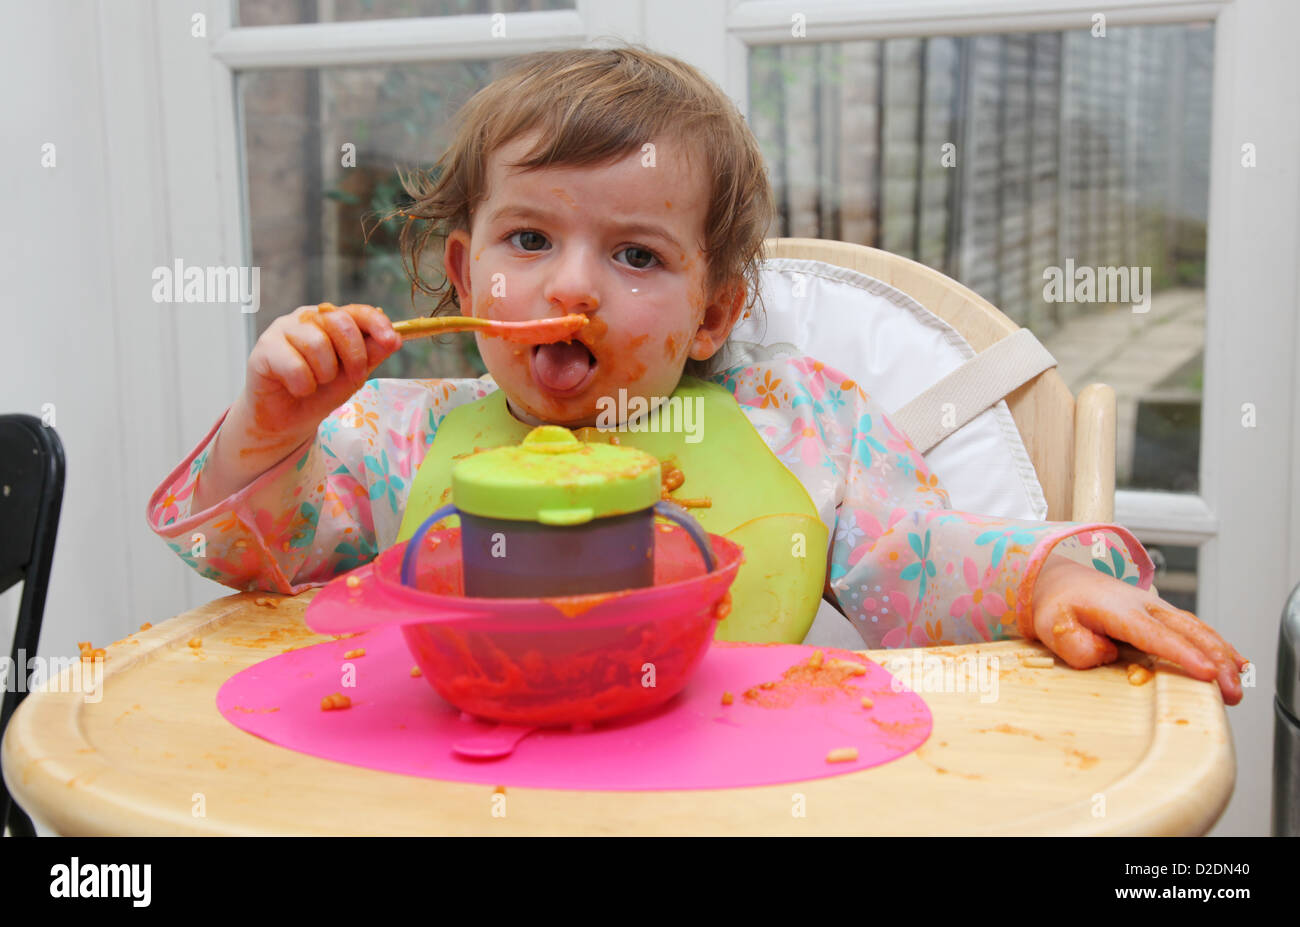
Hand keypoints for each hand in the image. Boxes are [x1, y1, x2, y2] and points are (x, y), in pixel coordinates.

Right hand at [242, 303, 401, 441]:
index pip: (356, 311)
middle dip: (354, 356)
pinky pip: (295, 364)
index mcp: (330, 320)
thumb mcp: (354, 375)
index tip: (390, 339)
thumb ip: (372, 355)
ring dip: (324, 373)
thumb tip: (396, 337)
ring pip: (317, 343)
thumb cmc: (320, 392)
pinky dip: (303, 384)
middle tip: (352, 378)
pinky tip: (297, 389)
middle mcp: (306, 318)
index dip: (376, 323)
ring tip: (316, 383)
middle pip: (339, 322)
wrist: (287, 420)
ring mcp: (282, 330)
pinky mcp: (264, 349)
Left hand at [1028, 554, 1247, 705]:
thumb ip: (1075, 644)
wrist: (1061, 580)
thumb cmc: (1059, 605)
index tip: (1206, 673)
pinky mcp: (1162, 616)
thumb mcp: (1053, 625)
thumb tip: (1105, 655)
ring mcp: (1157, 609)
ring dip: (1222, 655)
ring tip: (1238, 685)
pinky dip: (1218, 645)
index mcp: (1119, 610)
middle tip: (1231, 690)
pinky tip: (1235, 664)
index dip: (1183, 654)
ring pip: (1197, 629)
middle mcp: (1145, 606)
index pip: (1156, 634)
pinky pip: (1195, 629)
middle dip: (1215, 660)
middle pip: (1187, 632)